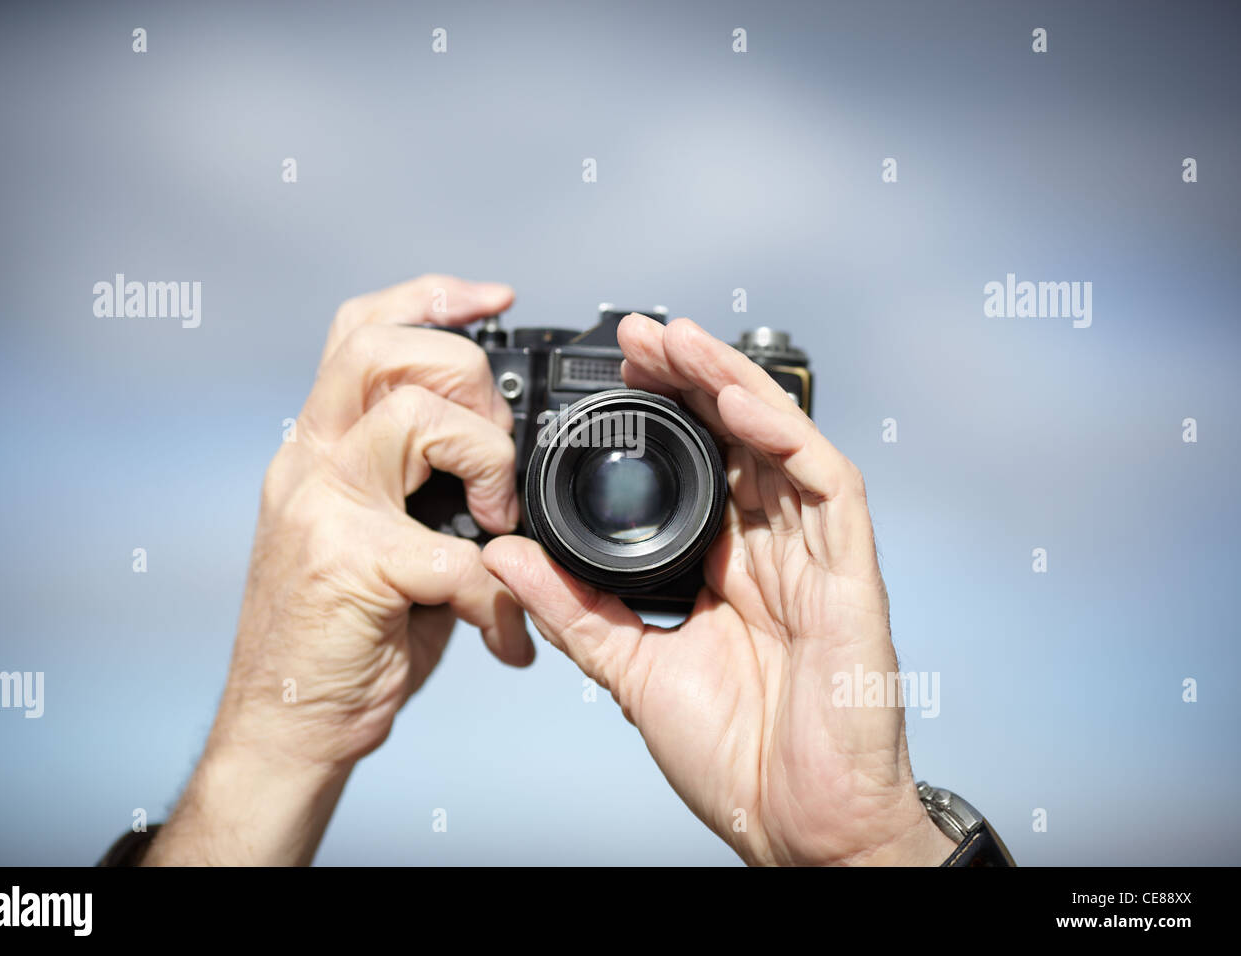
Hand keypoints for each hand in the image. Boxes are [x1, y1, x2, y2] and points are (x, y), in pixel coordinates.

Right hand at [145, 275, 533, 864]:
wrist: (285, 726)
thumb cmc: (342, 634)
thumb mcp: (375, 536)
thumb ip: (418, 484)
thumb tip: (502, 454)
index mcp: (318, 448)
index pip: (360, 331)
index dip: (431, 298)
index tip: (497, 299)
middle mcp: (309, 464)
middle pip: (383, 349)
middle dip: (466, 375)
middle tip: (497, 445)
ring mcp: (322, 510)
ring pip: (413, 418)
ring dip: (485, 458)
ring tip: (498, 521)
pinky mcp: (352, 568)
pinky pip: (454, 554)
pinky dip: (499, 598)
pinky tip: (506, 638)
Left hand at [483, 314, 955, 865]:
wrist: (795, 828)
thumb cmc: (734, 756)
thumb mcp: (631, 672)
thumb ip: (576, 610)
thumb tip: (509, 556)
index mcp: (727, 568)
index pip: (697, 466)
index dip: (660, 414)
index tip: (608, 377)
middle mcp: (773, 550)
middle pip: (737, 438)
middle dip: (691, 379)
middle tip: (637, 335)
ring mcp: (814, 557)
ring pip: (781, 444)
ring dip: (731, 386)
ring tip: (678, 341)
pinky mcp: (852, 573)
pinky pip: (828, 487)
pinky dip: (787, 437)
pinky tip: (738, 402)